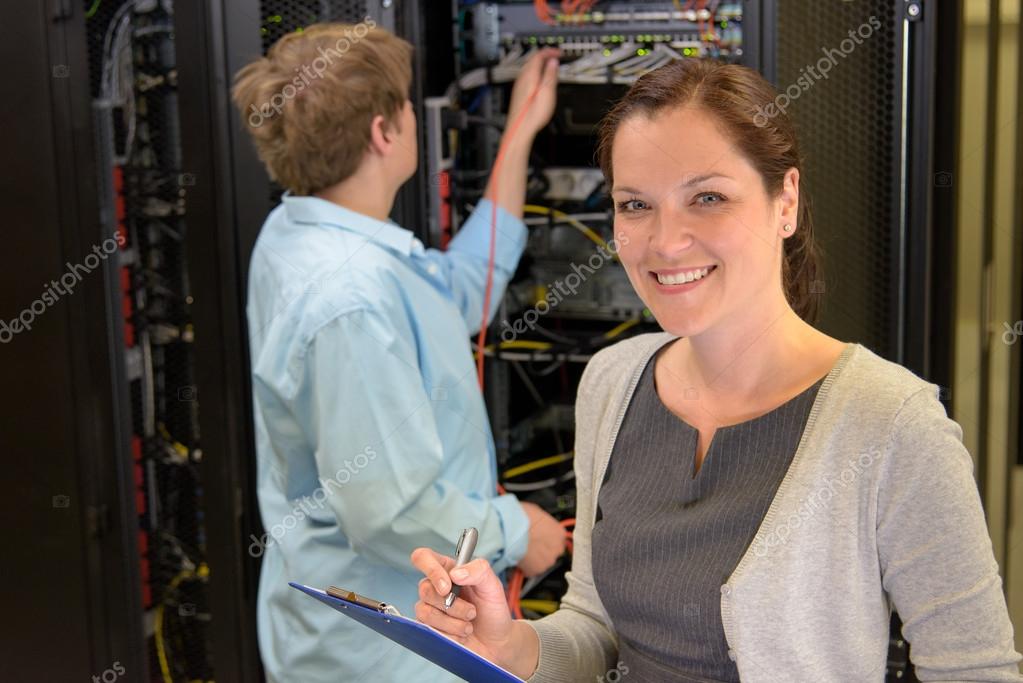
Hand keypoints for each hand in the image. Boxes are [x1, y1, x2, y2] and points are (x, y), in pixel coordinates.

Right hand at [411, 548, 538, 677]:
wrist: (496, 641)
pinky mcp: (429, 629)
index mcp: (447, 569)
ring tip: (469, 626)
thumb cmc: (492, 608)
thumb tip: (455, 573)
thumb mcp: (492, 584)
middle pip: (425, 589)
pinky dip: (450, 635)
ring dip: (453, 623)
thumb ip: (478, 570)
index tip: (447, 586)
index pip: (423, 558)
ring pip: (425, 613)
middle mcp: (434, 587)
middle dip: (452, 605)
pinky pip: (429, 632)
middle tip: (472, 612)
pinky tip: (461, 636)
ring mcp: (429, 609)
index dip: (431, 569)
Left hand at [506, 48, 559, 139]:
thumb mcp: (547, 92)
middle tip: (554, 56)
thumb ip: (550, 75)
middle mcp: (522, 78)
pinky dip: (535, 72)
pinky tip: (539, 79)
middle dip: (544, 56)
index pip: (539, 55)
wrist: (519, 130)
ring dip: (539, 64)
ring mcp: (518, 86)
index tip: (559, 52)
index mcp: (530, 75)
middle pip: (532, 59)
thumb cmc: (533, 114)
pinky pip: (526, 76)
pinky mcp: (518, 93)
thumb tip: (553, 62)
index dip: (550, 51)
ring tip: (549, 66)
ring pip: (528, 67)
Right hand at [518, 501, 566, 576]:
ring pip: (543, 562)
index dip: (548, 539)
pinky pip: (532, 570)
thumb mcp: (537, 512)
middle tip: (531, 544)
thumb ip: (543, 522)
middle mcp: (557, 548)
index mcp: (560, 533)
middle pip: (553, 552)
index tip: (541, 538)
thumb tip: (539, 523)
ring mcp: (548, 561)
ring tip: (524, 551)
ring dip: (535, 558)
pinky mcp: (536, 571)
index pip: (559, 539)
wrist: (509, 530)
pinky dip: (526, 567)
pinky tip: (520, 558)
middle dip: (543, 550)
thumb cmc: (521, 518)